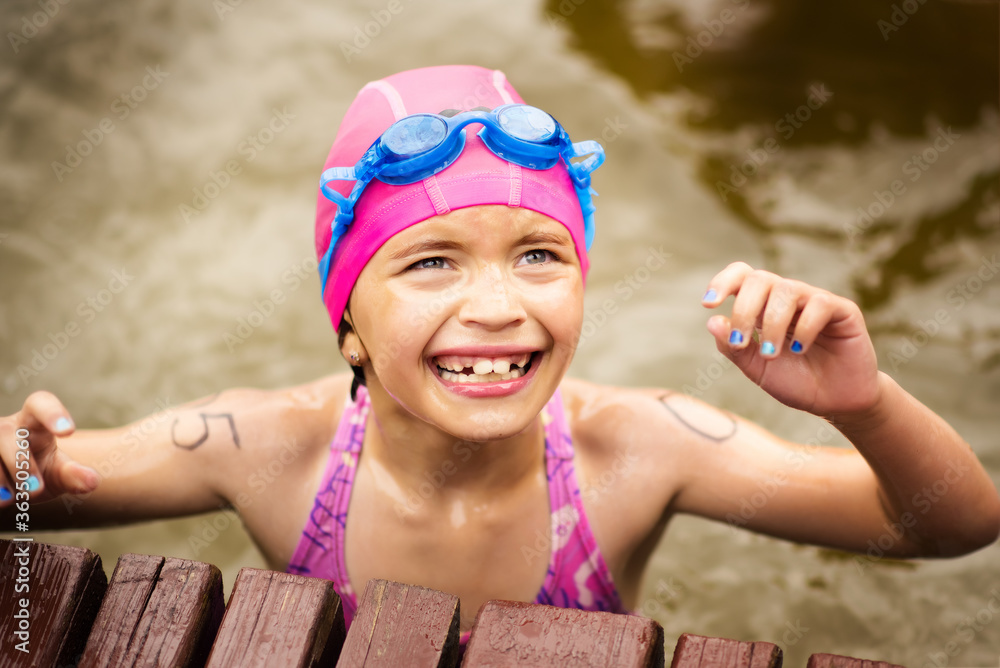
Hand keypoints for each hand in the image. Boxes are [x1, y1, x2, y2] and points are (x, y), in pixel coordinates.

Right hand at [0, 391, 98, 508]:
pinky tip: (0, 500)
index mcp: (33, 422)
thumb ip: (74, 476)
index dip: (53, 413)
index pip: (40, 403)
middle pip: (7, 435)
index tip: (67, 432)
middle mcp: (5, 427)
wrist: (9, 488)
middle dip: (19, 463)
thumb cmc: (37, 473)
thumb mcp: (58, 475)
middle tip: (34, 489)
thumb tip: (92, 481)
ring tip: (10, 500)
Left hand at [702, 262, 881, 416]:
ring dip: (772, 324)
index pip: (742, 276)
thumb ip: (733, 347)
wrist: (835, 402)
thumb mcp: (757, 369)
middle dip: (743, 309)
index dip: (723, 282)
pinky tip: (798, 350)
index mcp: (763, 306)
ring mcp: (814, 301)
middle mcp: (787, 298)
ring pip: (787, 289)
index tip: (708, 303)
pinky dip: (804, 328)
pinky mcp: (843, 310)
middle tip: (739, 342)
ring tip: (772, 355)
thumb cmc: (795, 381)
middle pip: (760, 279)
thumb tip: (712, 321)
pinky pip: (819, 303)